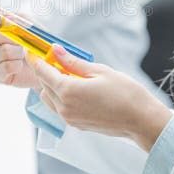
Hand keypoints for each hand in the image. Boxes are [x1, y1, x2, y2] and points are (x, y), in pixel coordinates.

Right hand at [0, 13, 40, 88]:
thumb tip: (8, 16)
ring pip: (4, 51)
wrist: (40, 64)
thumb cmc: (30, 42)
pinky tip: (19, 65)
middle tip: (22, 39)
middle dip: (13, 36)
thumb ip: (16, 17)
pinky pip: (7, 66)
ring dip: (18, 52)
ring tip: (21, 54)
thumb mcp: (27, 24)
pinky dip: (18, 64)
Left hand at [32, 45, 172, 151]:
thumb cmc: (126, 93)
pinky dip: (59, 96)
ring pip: (48, 98)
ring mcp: (69, 118)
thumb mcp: (100, 71)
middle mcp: (64, 107)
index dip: (35, 59)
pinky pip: (58, 108)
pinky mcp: (75, 125)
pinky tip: (75, 87)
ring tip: (69, 73)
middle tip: (54, 57)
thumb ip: (73, 62)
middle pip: (43, 85)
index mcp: (68, 91)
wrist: (142, 121)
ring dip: (51, 84)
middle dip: (45, 70)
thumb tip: (55, 50)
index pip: (42, 72)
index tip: (31, 49)